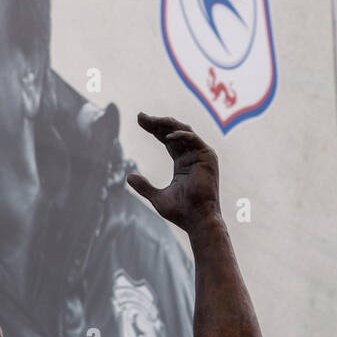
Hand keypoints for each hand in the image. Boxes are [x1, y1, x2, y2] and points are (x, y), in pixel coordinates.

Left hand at [126, 113, 219, 232]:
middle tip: (140, 116)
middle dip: (157, 123)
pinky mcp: (207, 157)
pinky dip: (181, 135)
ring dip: (166, 124)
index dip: (154, 129)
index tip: (139, 120)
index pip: (168, 140)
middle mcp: (193, 156)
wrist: (197, 219)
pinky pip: (193, 139)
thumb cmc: (181, 212)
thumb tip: (129, 177)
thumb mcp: (157, 196)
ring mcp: (201, 155)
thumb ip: (144, 186)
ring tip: (150, 121)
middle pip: (173, 131)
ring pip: (184, 130)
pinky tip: (166, 137)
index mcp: (183, 163)